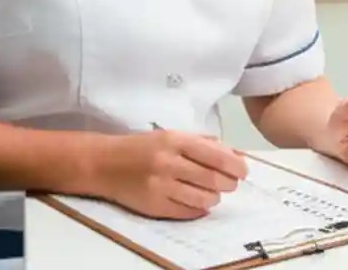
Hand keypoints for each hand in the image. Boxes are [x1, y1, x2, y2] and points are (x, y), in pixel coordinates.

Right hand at [94, 130, 247, 219]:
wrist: (104, 164)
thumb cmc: (142, 147)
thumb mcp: (171, 136)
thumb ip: (202, 143)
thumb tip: (235, 154)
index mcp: (175, 141)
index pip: (215, 155)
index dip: (235, 165)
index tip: (243, 171)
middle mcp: (168, 162)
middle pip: (212, 179)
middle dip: (228, 183)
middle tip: (231, 183)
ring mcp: (161, 186)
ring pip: (203, 198)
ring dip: (215, 197)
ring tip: (213, 193)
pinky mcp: (154, 205)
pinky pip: (188, 211)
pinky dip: (199, 208)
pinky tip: (198, 202)